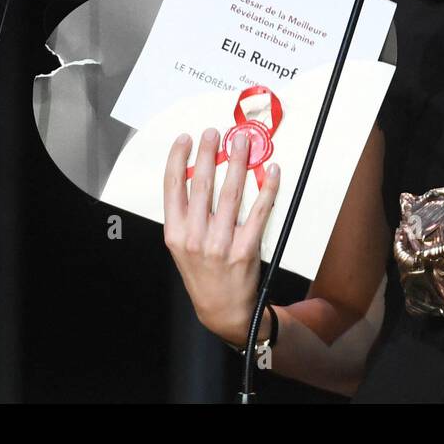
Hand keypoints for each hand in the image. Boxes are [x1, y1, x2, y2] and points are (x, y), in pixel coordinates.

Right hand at [163, 126, 279, 345]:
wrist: (222, 310)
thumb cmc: (202, 274)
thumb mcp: (182, 248)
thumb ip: (187, 216)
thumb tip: (198, 175)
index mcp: (175, 234)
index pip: (172, 188)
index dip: (178, 160)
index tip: (185, 139)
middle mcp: (195, 237)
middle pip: (202, 185)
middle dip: (208, 153)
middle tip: (214, 132)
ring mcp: (220, 244)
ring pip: (230, 193)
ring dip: (237, 163)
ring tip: (241, 142)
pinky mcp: (245, 249)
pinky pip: (259, 212)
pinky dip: (267, 189)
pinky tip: (271, 172)